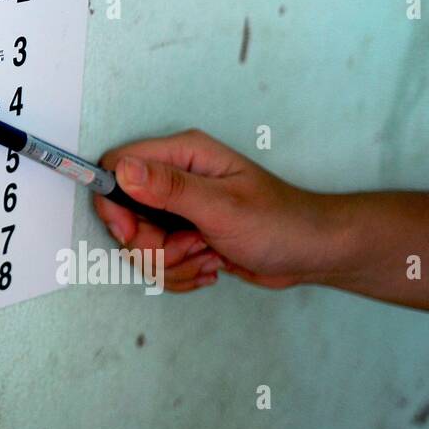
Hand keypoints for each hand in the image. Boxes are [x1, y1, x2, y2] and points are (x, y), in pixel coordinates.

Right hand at [91, 129, 335, 292]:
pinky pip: (158, 262)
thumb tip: (121, 170)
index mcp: (181, 155)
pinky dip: (180, 273)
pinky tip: (212, 266)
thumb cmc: (279, 223)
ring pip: (140, 245)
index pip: (117, 167)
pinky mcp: (183, 237)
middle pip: (124, 215)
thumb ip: (169, 188)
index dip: (114, 203)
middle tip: (191, 247)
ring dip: (171, 263)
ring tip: (210, 256)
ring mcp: (177, 209)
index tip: (131, 233)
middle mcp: (173, 178)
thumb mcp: (222, 206)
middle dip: (151, 246)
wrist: (314, 254)